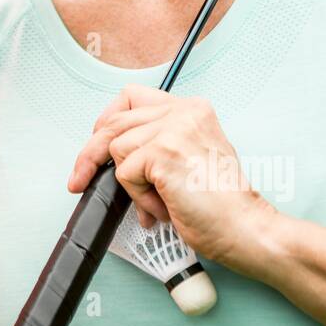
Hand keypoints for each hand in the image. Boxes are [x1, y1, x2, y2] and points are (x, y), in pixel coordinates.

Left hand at [67, 85, 276, 270]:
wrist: (246, 228)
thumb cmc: (222, 205)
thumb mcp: (192, 158)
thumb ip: (159, 145)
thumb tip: (114, 156)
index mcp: (192, 109)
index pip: (132, 97)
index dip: (108, 120)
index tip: (96, 143)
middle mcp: (183, 111)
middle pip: (114, 121)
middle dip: (91, 154)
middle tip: (80, 179)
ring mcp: (173, 129)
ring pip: (117, 149)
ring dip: (130, 185)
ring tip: (159, 201)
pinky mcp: (163, 152)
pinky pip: (125, 174)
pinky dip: (138, 198)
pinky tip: (163, 206)